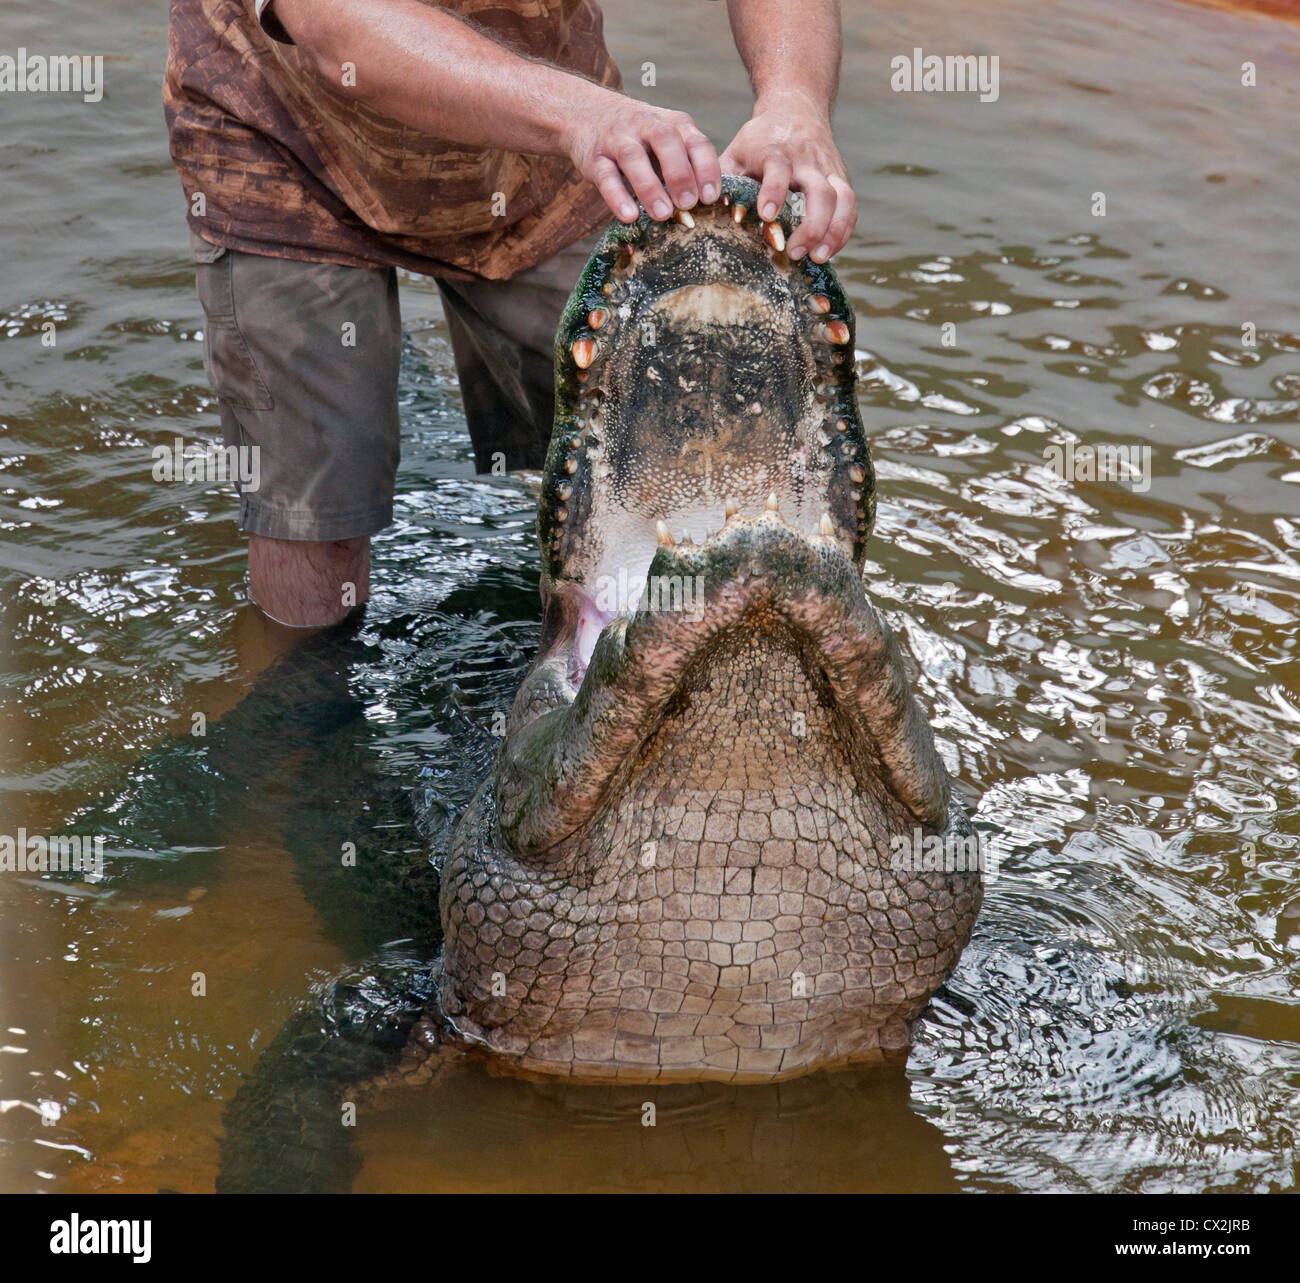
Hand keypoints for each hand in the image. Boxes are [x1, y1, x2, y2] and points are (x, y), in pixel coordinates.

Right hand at [564, 93, 722, 223]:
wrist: (586, 114)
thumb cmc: (639, 139)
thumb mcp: (666, 142)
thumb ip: (685, 166)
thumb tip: (708, 206)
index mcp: (673, 124)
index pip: (695, 141)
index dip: (706, 168)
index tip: (710, 197)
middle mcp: (646, 125)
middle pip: (666, 141)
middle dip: (680, 173)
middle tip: (688, 204)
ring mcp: (618, 138)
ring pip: (633, 157)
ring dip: (650, 187)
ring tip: (662, 215)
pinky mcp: (595, 157)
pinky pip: (606, 176)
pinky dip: (617, 196)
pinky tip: (629, 216)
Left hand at [719, 96, 855, 261]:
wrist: (796, 107)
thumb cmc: (758, 140)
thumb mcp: (736, 152)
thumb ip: (722, 180)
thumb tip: (699, 212)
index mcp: (776, 150)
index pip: (778, 168)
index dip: (774, 190)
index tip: (766, 216)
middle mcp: (807, 159)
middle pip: (821, 191)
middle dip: (812, 225)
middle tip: (795, 253)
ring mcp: (828, 168)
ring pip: (843, 199)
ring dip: (833, 232)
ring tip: (818, 258)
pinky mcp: (841, 178)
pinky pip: (850, 206)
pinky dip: (843, 230)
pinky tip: (829, 251)